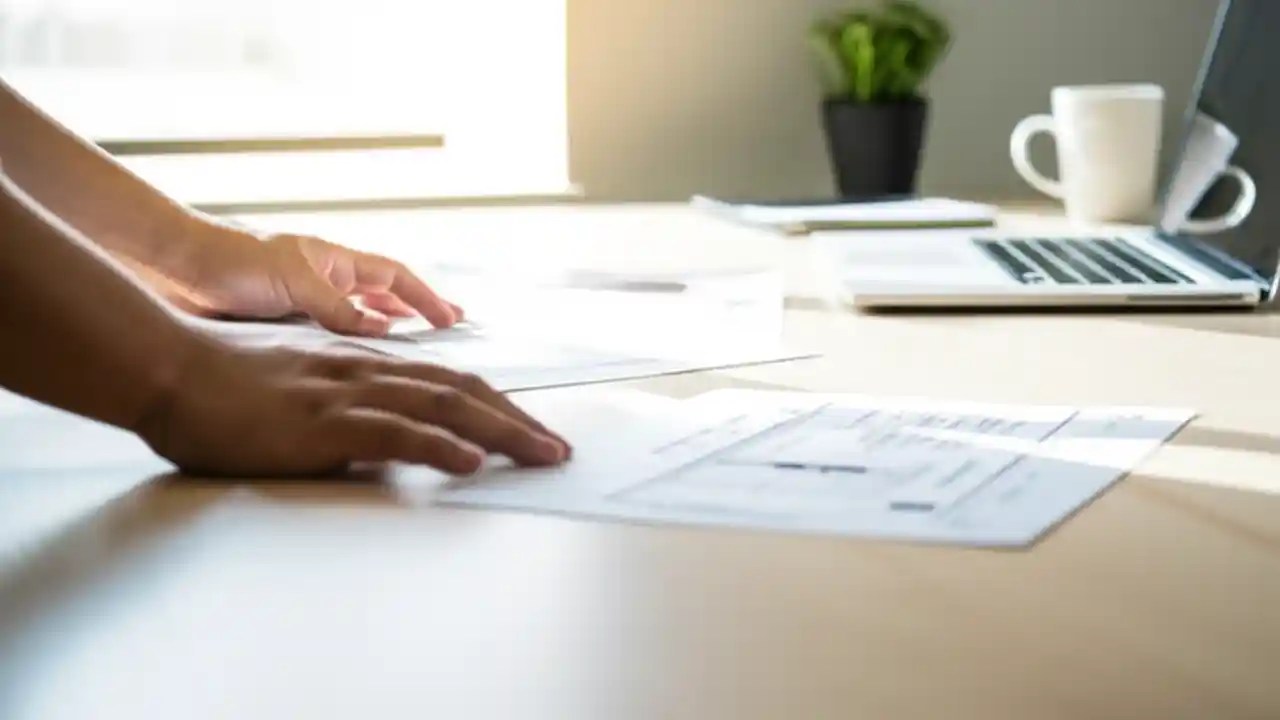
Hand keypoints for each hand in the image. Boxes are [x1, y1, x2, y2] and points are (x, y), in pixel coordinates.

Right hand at [137, 339, 570, 476]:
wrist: (171, 368)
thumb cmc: (226, 384)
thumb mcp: (301, 390)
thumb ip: (346, 409)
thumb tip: (382, 441)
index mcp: (365, 366)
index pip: (448, 381)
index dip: (496, 405)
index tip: (530, 428)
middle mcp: (369, 372)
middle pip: (463, 391)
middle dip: (518, 422)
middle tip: (558, 449)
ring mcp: (348, 393)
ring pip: (443, 406)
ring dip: (501, 433)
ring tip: (542, 456)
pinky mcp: (322, 420)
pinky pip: (393, 430)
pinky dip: (438, 444)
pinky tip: (470, 461)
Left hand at [171, 217, 462, 335]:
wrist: (176, 272)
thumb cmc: (233, 264)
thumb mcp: (296, 284)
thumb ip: (340, 310)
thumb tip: (385, 329)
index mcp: (334, 262)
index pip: (395, 277)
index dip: (426, 298)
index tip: (453, 319)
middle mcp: (325, 283)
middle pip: (383, 296)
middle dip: (416, 310)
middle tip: (449, 328)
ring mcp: (305, 305)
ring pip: (358, 319)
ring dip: (387, 331)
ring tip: (413, 349)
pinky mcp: (283, 328)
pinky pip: (328, 341)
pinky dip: (350, 351)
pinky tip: (357, 367)